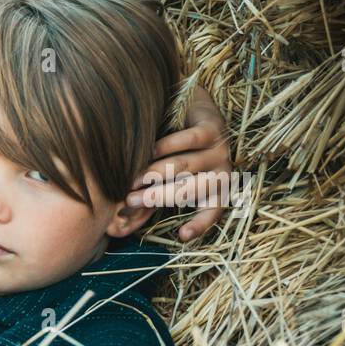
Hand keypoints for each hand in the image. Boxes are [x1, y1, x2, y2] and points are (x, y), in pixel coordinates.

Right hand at [125, 84, 232, 241]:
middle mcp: (223, 173)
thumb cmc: (179, 153)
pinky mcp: (214, 129)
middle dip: (155, 197)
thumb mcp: (173, 178)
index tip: (181, 235)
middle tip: (129, 200)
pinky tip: (149, 149)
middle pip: (186, 191)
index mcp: (217, 191)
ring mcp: (220, 150)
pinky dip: (165, 146)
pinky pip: (187, 140)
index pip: (212, 213)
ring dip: (154, 174)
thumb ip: (157, 194)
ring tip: (132, 179)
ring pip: (183, 167)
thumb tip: (122, 217)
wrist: (194, 110)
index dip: (198, 225)